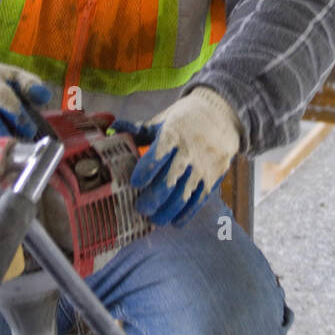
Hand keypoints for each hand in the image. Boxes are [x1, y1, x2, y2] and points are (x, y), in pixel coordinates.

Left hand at [115, 87, 241, 227]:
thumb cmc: (186, 118)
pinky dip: (187, 213)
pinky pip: (200, 199)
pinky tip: (175, 221)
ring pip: (184, 194)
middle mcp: (190, 150)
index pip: (156, 157)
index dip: (144, 173)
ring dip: (167, 211)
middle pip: (168, 181)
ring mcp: (204, 165)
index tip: (134, 184)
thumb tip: (112, 129)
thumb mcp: (164, 120)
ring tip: (154, 219)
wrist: (222, 113)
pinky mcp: (215, 175)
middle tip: (140, 208)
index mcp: (173, 134)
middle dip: (152, 199)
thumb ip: (139, 130)